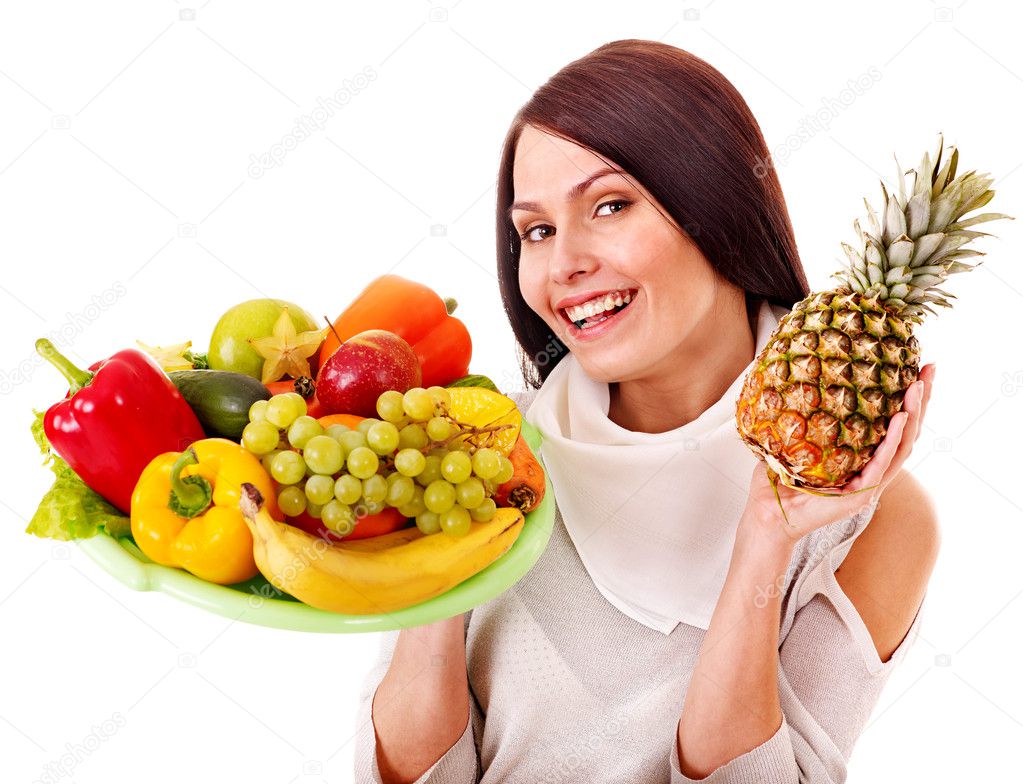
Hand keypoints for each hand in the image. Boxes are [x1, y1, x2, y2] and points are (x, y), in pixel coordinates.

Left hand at [740, 363, 934, 546]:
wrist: (767, 514)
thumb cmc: (778, 481)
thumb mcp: (793, 441)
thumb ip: (803, 417)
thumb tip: (796, 379)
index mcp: (861, 458)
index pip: (893, 425)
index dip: (907, 399)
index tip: (916, 369)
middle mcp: (872, 470)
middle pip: (907, 432)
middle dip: (922, 400)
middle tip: (930, 369)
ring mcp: (870, 485)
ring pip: (902, 446)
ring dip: (914, 415)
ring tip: (919, 387)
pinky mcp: (861, 495)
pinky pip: (882, 464)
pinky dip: (893, 440)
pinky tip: (900, 418)